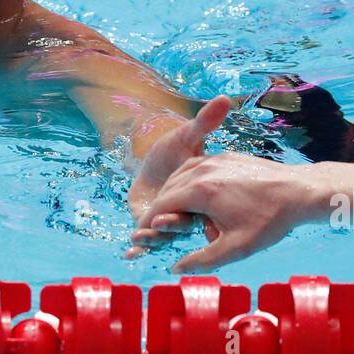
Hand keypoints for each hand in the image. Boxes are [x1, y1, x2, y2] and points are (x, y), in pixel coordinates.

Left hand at [125, 96, 230, 255]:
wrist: (151, 158)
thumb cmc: (173, 147)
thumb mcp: (188, 136)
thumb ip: (205, 123)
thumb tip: (225, 98)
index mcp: (200, 197)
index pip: (198, 208)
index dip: (191, 214)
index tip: (180, 217)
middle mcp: (186, 212)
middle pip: (179, 224)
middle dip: (168, 227)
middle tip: (156, 226)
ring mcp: (168, 220)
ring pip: (162, 234)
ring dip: (150, 238)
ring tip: (137, 237)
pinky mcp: (150, 224)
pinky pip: (146, 239)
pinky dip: (138, 249)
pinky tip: (128, 255)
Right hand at [126, 151, 316, 270]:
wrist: (300, 191)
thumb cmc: (270, 221)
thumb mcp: (236, 248)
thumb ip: (202, 260)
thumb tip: (175, 269)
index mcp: (200, 190)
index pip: (160, 207)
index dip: (149, 225)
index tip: (142, 239)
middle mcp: (203, 168)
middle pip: (167, 190)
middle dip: (159, 211)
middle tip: (152, 230)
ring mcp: (215, 159)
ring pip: (180, 175)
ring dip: (173, 194)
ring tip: (173, 215)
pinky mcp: (227, 156)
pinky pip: (197, 166)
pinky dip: (189, 181)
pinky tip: (196, 196)